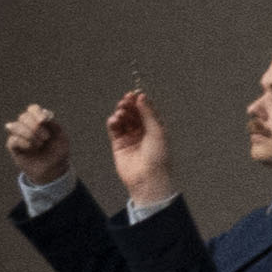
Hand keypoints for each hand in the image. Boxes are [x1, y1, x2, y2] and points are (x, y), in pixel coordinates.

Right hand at [5, 103, 72, 188]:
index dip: (36, 113)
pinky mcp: (13, 146)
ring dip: (29, 135)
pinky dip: (24, 142)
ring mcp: (19, 135)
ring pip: (14, 126)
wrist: (54, 170)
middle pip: (24, 116)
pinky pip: (13, 139)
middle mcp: (28, 126)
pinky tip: (31, 148)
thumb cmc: (58, 152)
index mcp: (40, 121)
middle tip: (46, 138)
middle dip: (35, 127)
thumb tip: (42, 117)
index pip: (33, 109)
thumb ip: (53, 125)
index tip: (44, 121)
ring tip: (40, 144)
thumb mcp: (61, 137)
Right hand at [106, 87, 173, 205]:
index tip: (135, 94)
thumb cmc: (158, 156)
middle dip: (129, 105)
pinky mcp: (119, 144)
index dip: (141, 102)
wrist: (148, 177)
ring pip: (123, 120)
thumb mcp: (157, 131)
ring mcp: (131, 138)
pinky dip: (113, 122)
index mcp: (157, 129)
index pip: (147, 111)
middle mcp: (144, 132)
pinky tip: (115, 119)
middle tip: (126, 100)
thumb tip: (141, 96)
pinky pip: (114, 129)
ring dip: (121, 113)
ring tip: (121, 111)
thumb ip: (148, 113)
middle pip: (134, 114)